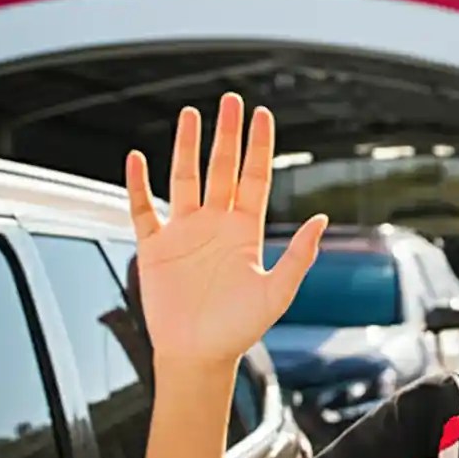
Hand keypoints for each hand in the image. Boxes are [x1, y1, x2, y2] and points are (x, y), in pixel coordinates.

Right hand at [124, 93, 327, 367]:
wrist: (198, 356)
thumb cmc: (240, 329)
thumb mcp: (277, 291)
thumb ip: (299, 255)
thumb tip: (322, 219)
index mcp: (246, 231)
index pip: (254, 177)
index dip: (258, 146)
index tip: (262, 113)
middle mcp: (216, 225)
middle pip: (222, 169)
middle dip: (226, 134)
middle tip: (230, 101)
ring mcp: (184, 234)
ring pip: (185, 179)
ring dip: (187, 148)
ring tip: (190, 115)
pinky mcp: (155, 249)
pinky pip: (144, 209)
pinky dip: (138, 184)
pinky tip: (137, 158)